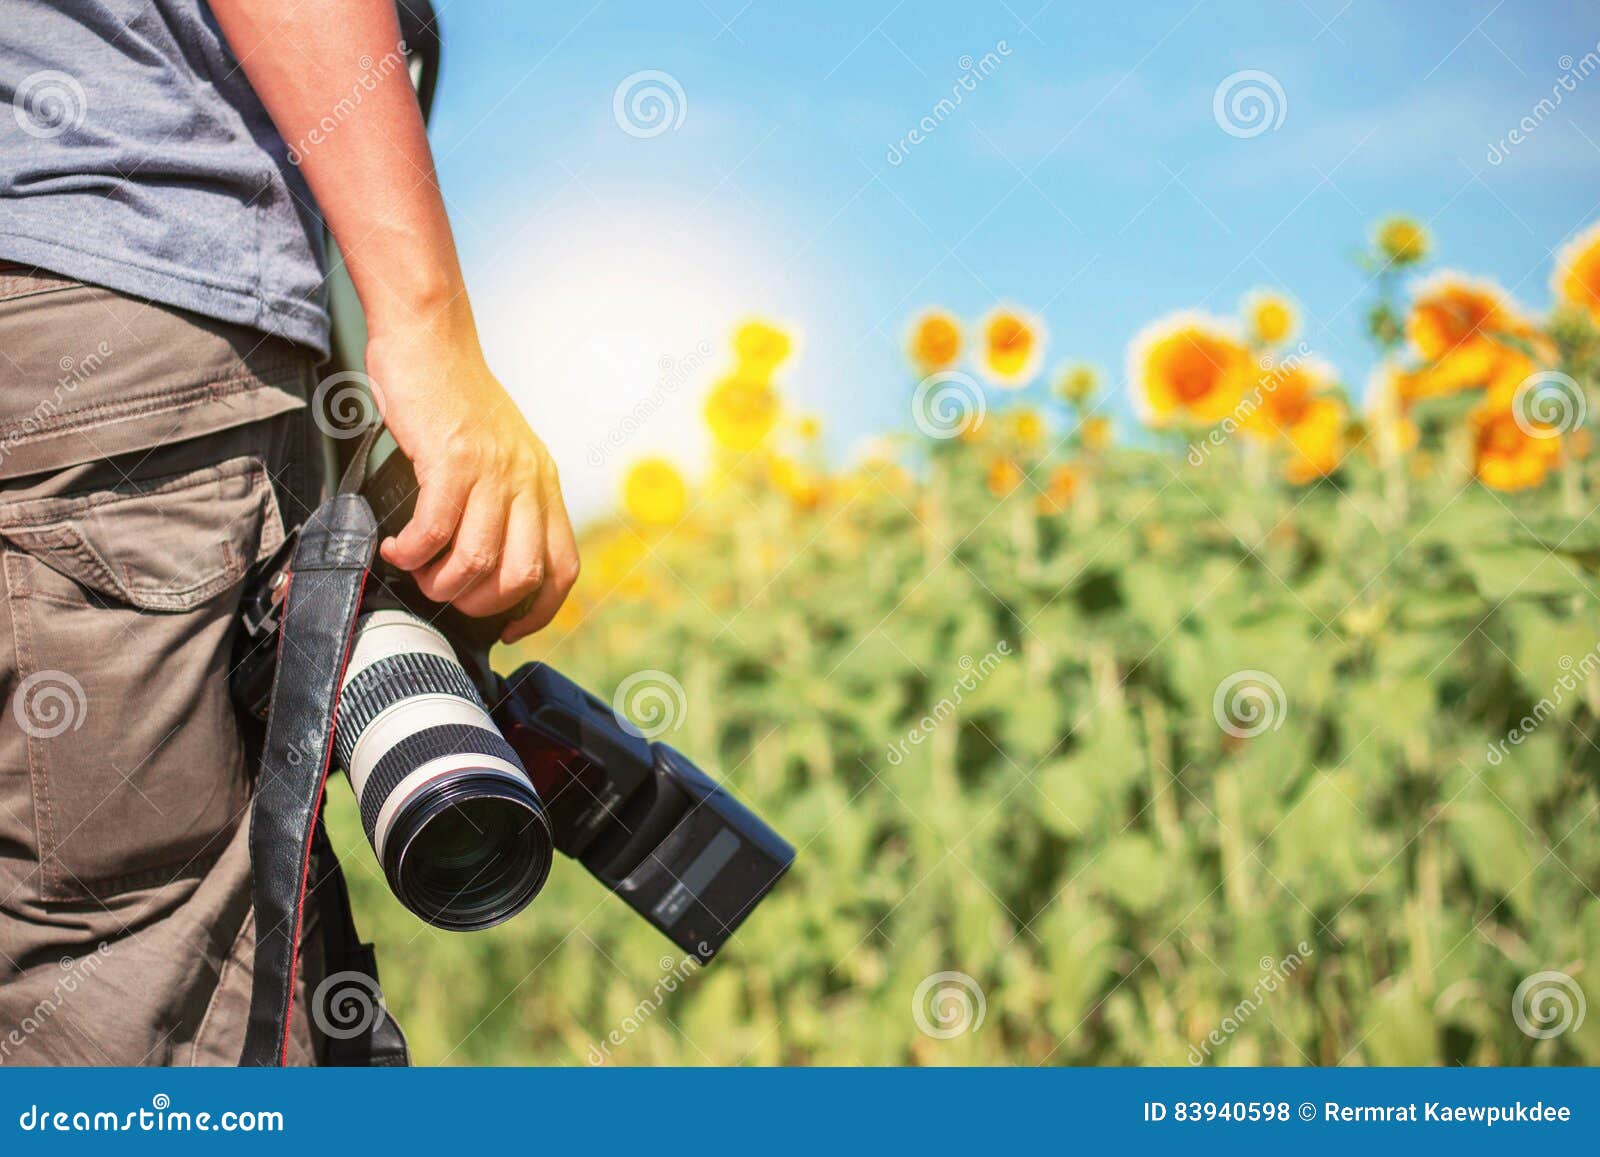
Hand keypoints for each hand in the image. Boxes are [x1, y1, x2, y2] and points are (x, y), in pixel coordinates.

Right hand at [364, 317, 578, 643]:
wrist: (430, 338)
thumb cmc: (452, 397)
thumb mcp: (497, 451)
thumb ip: (500, 499)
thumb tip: (481, 560)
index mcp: (543, 483)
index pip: (562, 567)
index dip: (540, 610)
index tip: (509, 628)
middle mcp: (527, 479)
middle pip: (522, 575)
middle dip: (481, 604)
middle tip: (447, 594)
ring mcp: (493, 469)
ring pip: (478, 560)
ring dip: (440, 581)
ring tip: (417, 570)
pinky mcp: (453, 458)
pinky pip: (435, 530)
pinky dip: (411, 552)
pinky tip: (396, 547)